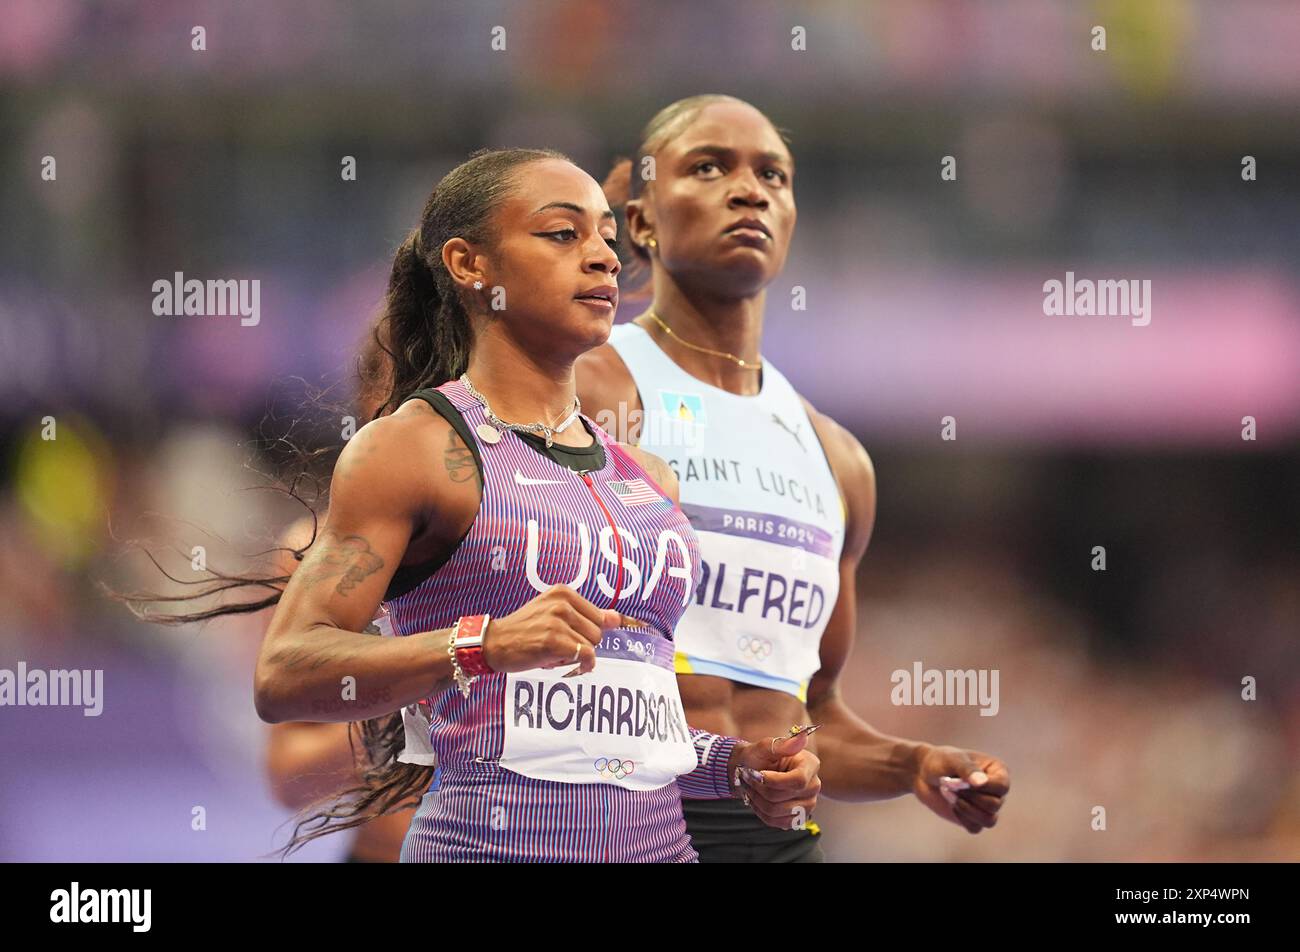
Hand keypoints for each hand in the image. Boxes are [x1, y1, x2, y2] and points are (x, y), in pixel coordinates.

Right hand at [479, 584, 640, 674]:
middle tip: (558, 646)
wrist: (494, 643)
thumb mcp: (553, 614)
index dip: (587, 632)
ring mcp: (558, 622)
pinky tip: (564, 664)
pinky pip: (586, 656)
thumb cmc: (524, 631)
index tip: (571, 638)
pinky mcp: (554, 641)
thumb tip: (616, 618)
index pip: (599, 616)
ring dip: (576, 655)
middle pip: (598, 632)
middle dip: (582, 644)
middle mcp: (562, 603)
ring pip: (592, 645)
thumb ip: (585, 615)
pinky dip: (582, 665)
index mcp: (563, 592)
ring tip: (553, 652)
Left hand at [730, 729, 821, 829]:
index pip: (798, 780)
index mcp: (810, 764)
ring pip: (777, 811)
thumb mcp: (765, 747)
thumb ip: (782, 744)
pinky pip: (776, 822)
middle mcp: (813, 785)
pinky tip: (757, 799)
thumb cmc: (758, 756)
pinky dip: (761, 812)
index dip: (775, 781)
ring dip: (757, 800)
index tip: (757, 774)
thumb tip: (802, 737)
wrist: (750, 771)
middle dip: (760, 788)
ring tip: (751, 787)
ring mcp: (808, 804)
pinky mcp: (798, 818)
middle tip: (748, 777)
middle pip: (784, 797)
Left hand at [913, 745, 1009, 832]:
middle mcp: (996, 790)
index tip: (961, 780)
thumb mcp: (952, 759)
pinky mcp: (974, 818)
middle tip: (949, 784)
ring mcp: (986, 805)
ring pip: (989, 820)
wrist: (922, 773)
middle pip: (995, 805)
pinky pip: (976, 828)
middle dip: (969, 797)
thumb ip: (967, 769)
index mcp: (998, 770)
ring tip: (950, 795)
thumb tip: (981, 782)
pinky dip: (962, 818)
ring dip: (966, 809)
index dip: (983, 787)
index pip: (1002, 786)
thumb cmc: (940, 761)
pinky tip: (951, 804)